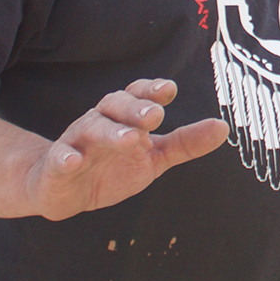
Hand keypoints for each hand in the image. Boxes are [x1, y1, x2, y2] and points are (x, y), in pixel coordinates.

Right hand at [24, 79, 228, 220]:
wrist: (64, 190)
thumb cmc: (112, 167)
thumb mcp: (154, 157)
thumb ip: (185, 143)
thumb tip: (223, 127)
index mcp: (124, 117)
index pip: (138, 95)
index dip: (152, 90)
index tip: (169, 89)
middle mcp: (101, 122)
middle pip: (116, 105)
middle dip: (135, 108)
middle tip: (156, 116)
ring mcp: (77, 141)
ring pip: (92, 128)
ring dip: (111, 132)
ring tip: (129, 140)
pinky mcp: (56, 166)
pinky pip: (59, 157)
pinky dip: (65, 157)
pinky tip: (74, 160)